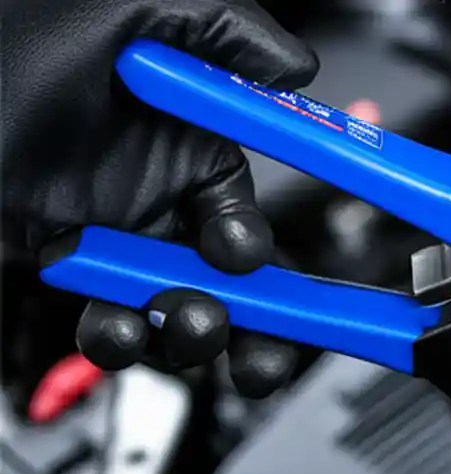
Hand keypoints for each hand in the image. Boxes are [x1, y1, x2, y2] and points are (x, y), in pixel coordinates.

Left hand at [2, 0, 316, 397]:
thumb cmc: (15, 36)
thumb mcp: (131, 11)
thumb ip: (223, 26)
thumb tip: (294, 66)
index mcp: (189, 139)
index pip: (248, 203)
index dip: (254, 240)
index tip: (240, 254)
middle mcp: (160, 189)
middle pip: (231, 275)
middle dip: (255, 316)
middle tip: (250, 334)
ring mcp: (116, 231)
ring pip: (178, 304)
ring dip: (191, 331)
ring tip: (182, 325)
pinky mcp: (69, 262)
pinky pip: (109, 316)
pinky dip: (119, 334)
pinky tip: (114, 324)